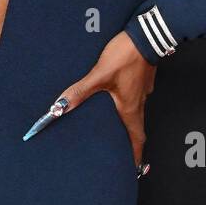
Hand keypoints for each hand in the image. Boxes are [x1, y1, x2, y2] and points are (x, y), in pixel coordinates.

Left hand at [49, 31, 157, 167]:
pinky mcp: (142, 77)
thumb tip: (59, 108)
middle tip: (122, 151)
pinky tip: (118, 96)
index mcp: (130, 108)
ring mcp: (143, 89)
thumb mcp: (99, 75)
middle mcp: (140, 102)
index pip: (136, 139)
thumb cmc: (126, 56)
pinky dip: (127, 101)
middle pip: (136, 128)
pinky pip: (135, 95)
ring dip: (128, 120)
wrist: (146, 34)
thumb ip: (80, 91)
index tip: (136, 170)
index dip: (136, 156)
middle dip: (130, 141)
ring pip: (136, 111)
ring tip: (116, 125)